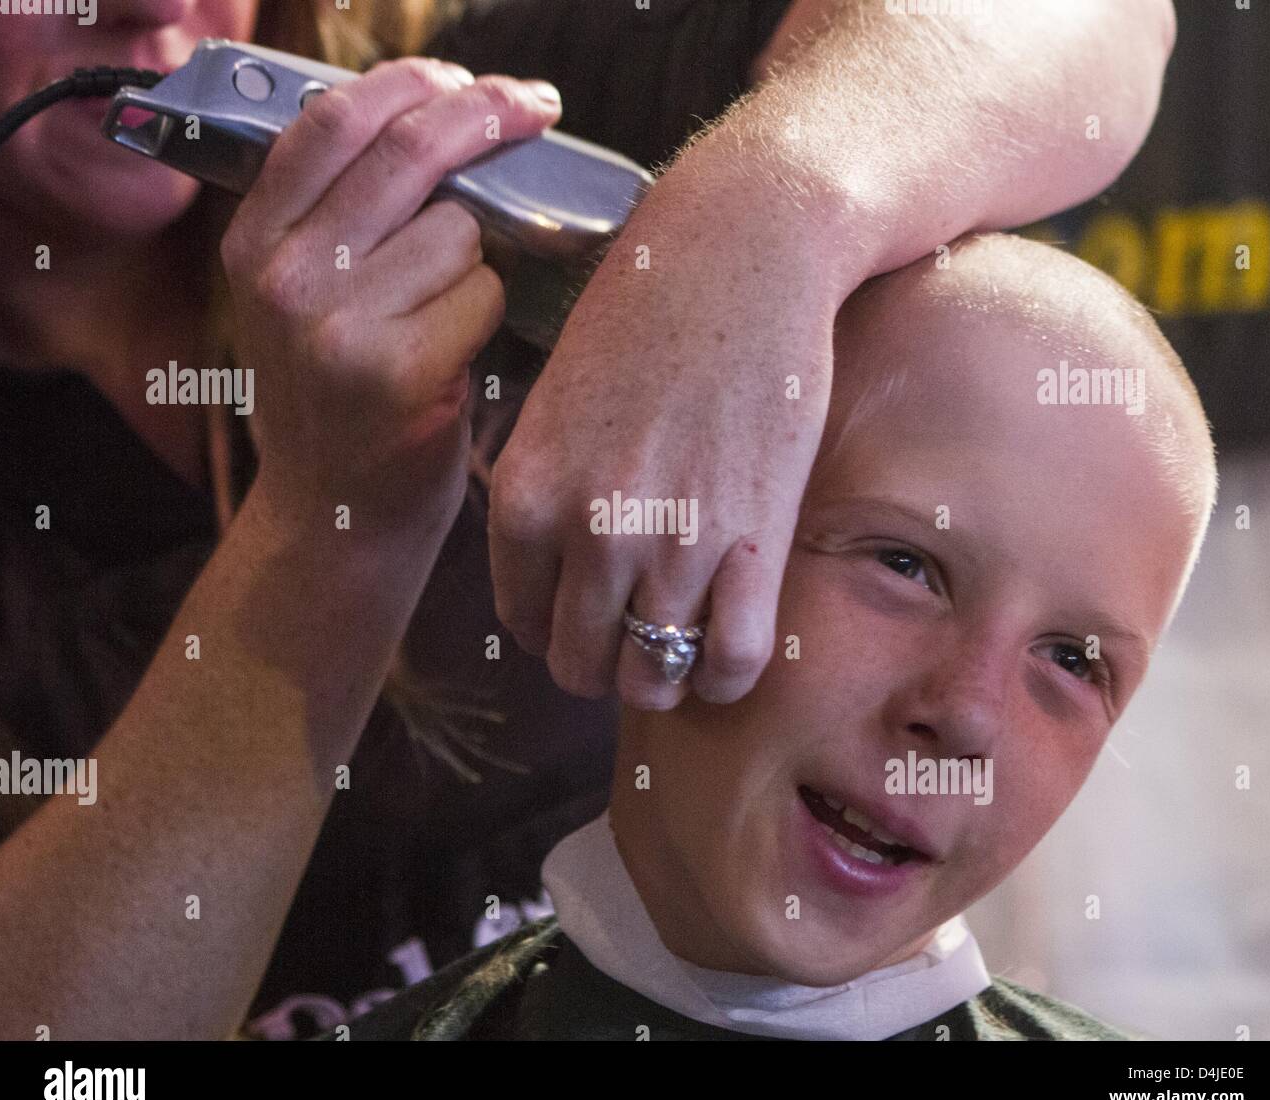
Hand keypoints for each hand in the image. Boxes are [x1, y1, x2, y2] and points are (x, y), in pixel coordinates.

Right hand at [221, 58, 562, 527]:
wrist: (334, 523)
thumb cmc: (339, 406)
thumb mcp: (298, 304)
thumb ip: (338, 218)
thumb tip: (439, 121)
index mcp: (254, 246)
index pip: (334, 122)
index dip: (412, 82)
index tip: (465, 78)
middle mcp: (285, 277)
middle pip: (410, 152)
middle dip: (487, 116)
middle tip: (533, 106)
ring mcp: (338, 325)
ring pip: (461, 231)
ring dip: (480, 261)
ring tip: (441, 321)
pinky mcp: (397, 372)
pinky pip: (484, 293)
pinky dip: (489, 316)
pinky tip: (454, 360)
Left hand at [488, 158, 841, 708]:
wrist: (741, 252)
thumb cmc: (647, 314)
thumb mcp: (558, 402)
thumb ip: (549, 493)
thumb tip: (562, 572)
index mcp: (525, 494)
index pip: (520, 620)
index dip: (553, 631)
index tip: (585, 619)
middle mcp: (585, 529)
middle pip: (579, 663)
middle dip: (604, 661)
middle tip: (635, 636)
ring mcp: (668, 541)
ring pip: (650, 677)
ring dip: (662, 676)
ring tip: (680, 646)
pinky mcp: (750, 541)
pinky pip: (729, 662)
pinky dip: (726, 677)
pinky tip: (728, 651)